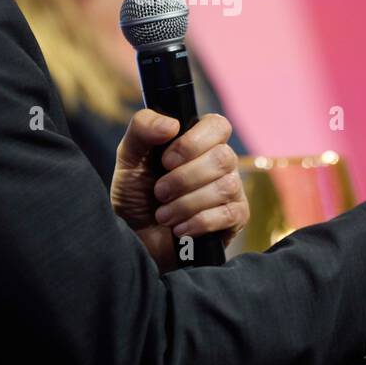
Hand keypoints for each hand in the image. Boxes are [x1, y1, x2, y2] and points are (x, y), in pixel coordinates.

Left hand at [110, 110, 247, 273]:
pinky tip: (179, 229)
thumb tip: (171, 123)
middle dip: (184, 179)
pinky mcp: (236, 218)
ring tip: (163, 215)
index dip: (193, 142)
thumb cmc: (136, 196)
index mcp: (199, 141)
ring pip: (225, 186)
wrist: (136, 241)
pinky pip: (228, 214)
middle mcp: (220, 162)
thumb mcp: (129, 158)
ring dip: (186, 203)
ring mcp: (232, 190)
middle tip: (159, 192)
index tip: (166, 160)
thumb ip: (142, 129)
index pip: (218, 125)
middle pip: (223, 157)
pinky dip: (197, 222)